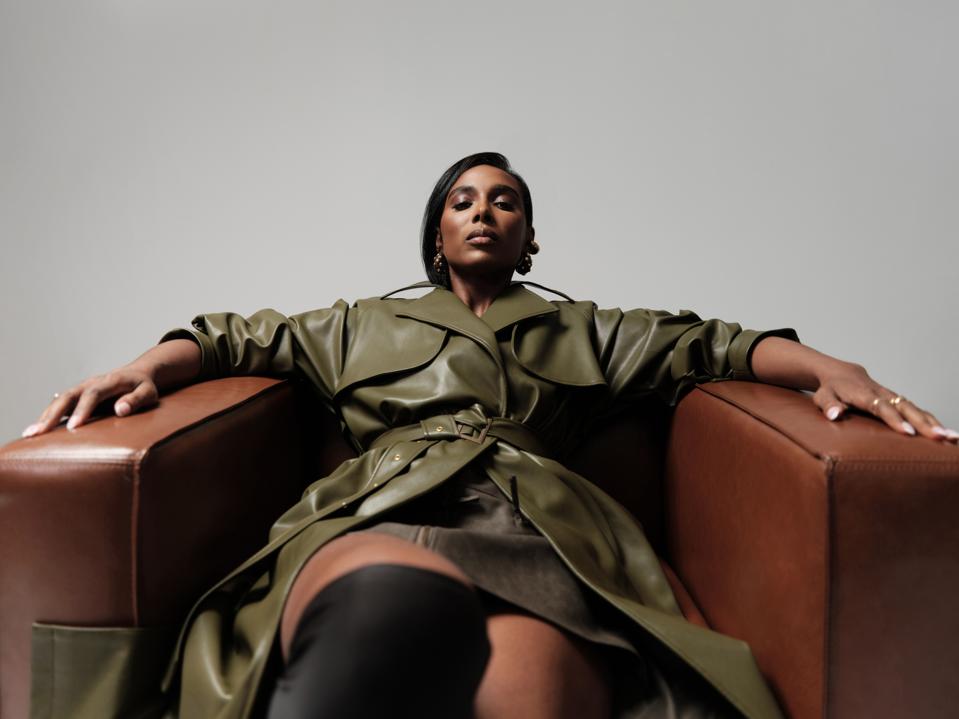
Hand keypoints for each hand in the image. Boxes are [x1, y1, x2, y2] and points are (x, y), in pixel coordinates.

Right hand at [21, 367, 158, 436]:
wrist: (137, 375)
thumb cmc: (144, 387)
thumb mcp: (149, 392)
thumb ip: (137, 399)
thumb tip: (121, 410)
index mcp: (110, 381)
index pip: (93, 394)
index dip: (82, 410)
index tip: (74, 426)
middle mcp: (91, 383)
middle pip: (68, 396)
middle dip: (52, 414)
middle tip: (39, 432)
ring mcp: (82, 389)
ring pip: (60, 400)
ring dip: (45, 416)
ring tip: (30, 434)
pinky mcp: (78, 397)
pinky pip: (60, 405)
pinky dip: (48, 416)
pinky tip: (37, 431)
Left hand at [813, 362, 958, 442]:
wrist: (841, 373)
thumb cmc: (831, 388)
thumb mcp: (822, 396)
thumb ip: (828, 405)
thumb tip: (835, 415)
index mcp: (863, 394)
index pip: (880, 407)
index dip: (894, 419)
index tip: (907, 432)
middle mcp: (882, 394)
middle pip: (905, 408)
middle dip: (923, 423)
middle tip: (940, 437)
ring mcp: (892, 396)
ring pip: (915, 408)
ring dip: (934, 423)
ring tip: (952, 438)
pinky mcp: (898, 400)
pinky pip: (917, 410)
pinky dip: (932, 421)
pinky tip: (946, 434)